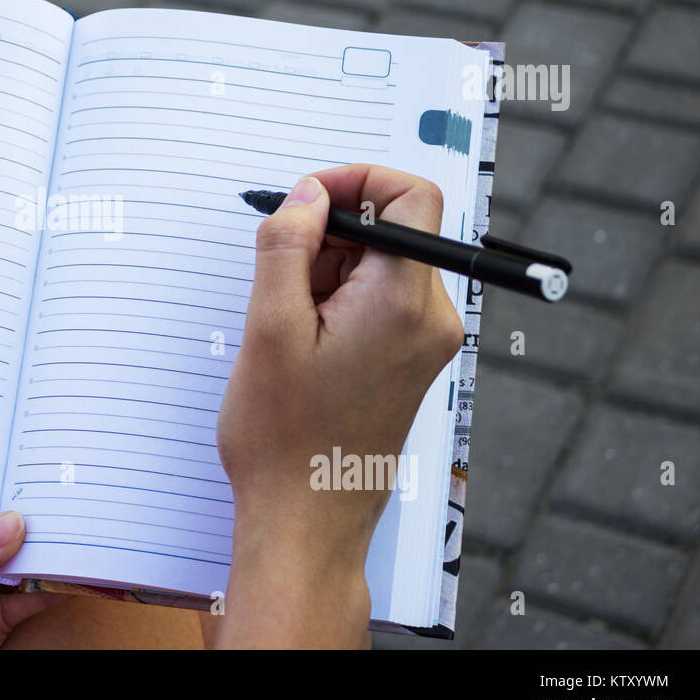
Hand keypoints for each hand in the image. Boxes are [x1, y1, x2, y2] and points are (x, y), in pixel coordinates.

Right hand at [215, 165, 463, 647]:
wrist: (306, 521)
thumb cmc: (284, 439)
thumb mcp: (268, 329)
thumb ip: (286, 246)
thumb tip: (307, 194)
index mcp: (404, 304)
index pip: (412, 195)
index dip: (357, 178)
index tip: (305, 198)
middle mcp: (431, 319)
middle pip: (392, 229)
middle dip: (330, 233)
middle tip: (278, 273)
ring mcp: (425, 343)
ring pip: (380, 264)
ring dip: (327, 270)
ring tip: (286, 322)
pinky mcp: (410, 361)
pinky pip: (379, 300)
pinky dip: (336, 299)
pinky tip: (300, 339)